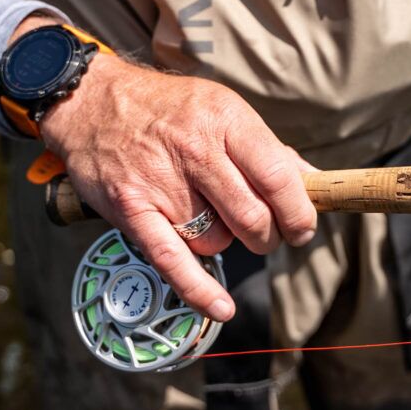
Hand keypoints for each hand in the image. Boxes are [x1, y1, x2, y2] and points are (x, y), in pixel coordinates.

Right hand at [24, 21, 317, 321]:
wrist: (92, 102)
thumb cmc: (172, 111)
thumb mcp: (227, 112)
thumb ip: (272, 152)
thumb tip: (318, 185)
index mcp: (226, 122)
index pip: (278, 178)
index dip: (299, 212)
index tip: (303, 228)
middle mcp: (195, 150)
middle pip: (253, 217)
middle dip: (269, 237)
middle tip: (265, 234)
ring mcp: (161, 181)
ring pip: (217, 239)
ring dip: (222, 240)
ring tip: (206, 215)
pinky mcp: (132, 209)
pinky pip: (171, 259)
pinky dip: (198, 288)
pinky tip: (221, 307)